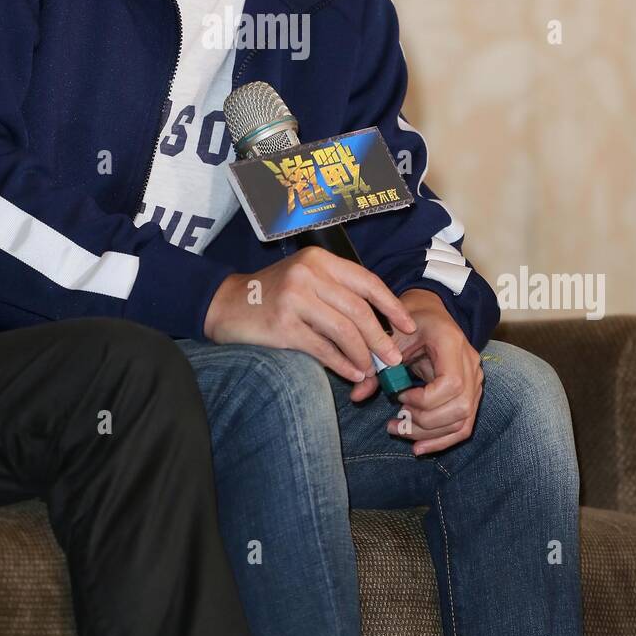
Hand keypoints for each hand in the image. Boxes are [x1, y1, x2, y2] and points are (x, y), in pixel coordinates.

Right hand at [203, 246, 417, 382]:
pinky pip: (323, 349)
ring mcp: (294, 299)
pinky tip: (352, 374)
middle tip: (394, 359)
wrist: (227, 304)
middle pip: (359, 309)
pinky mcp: (283, 326)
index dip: (391, 306)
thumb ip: (337, 293)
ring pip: (344, 331)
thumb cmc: (273, 294)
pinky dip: (342, 365)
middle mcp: (308, 274)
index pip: (367, 282)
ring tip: (372, 370)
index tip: (408, 326)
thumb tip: (380, 324)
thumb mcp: (306, 280)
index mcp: (319, 260)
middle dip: (381, 338)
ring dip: (363, 355)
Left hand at [350, 289, 483, 455]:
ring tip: (400, 431)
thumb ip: (376, 363)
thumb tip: (356, 397)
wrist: (430, 311)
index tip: (399, 396)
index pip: (452, 384)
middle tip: (394, 422)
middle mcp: (471, 363)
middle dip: (425, 423)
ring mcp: (475, 380)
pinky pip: (463, 424)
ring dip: (430, 435)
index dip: (425, 399)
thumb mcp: (391, 335)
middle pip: (460, 407)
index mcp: (452, 344)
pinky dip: (442, 439)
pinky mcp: (471, 393)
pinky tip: (418, 447)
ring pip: (463, 421)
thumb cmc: (410, 320)